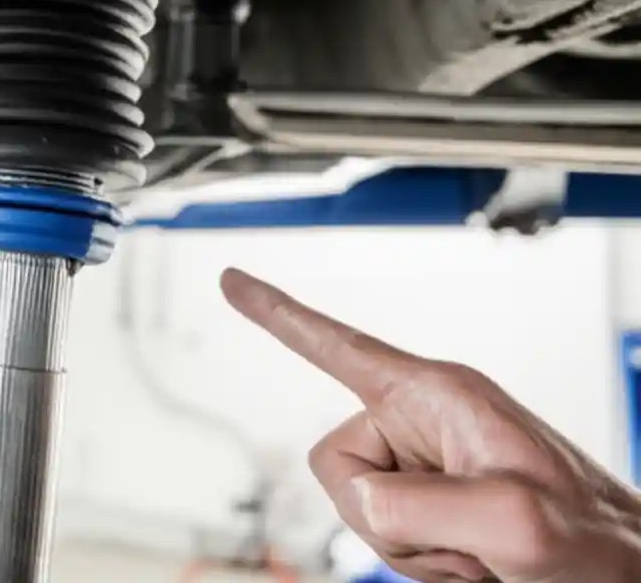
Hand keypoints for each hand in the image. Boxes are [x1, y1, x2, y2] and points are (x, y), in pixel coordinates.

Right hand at [221, 268, 640, 582]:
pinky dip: (419, 560)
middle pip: (335, 463)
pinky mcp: (431, 502)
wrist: (620, 576)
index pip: (337, 345)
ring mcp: (427, 464)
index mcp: (440, 396)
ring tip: (473, 552)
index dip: (277, 315)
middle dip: (385, 520)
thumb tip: (360, 496)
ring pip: (355, 508)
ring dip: (408, 548)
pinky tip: (469, 561)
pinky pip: (382, 533)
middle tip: (455, 538)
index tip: (234, 282)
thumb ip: (418, 503)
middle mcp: (426, 420)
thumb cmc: (598, 543)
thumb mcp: (513, 520)